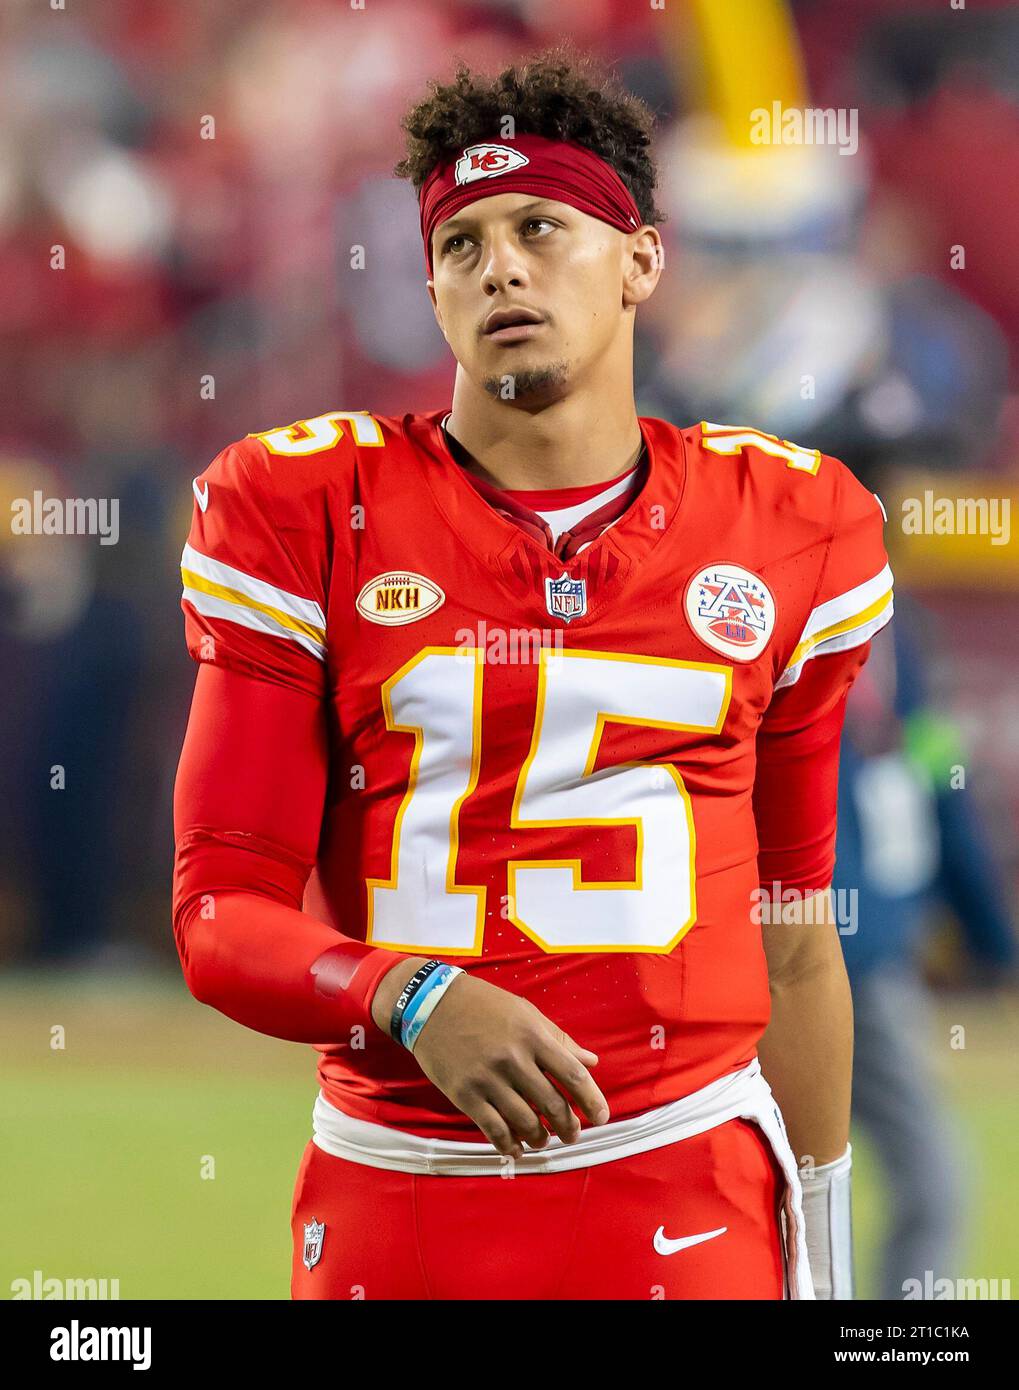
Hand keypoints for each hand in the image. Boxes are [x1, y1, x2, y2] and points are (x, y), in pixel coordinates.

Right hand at [371, 958, 608, 1157]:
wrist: (431, 1004)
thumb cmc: (484, 1005)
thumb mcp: (525, 1013)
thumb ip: (559, 1039)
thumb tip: (591, 1062)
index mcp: (532, 1036)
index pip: (573, 1075)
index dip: (592, 1100)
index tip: (601, 1117)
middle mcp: (513, 1059)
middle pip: (552, 1105)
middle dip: (568, 1126)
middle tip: (572, 1135)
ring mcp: (488, 1079)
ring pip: (525, 1122)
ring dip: (540, 1138)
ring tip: (544, 1140)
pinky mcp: (465, 1095)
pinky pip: (494, 1130)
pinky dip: (509, 1145)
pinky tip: (516, 1148)